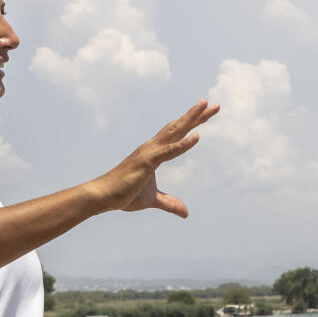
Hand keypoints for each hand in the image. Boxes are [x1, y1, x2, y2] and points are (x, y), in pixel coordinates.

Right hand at [93, 101, 216, 218]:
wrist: (103, 196)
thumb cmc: (124, 194)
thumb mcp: (153, 200)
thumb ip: (169, 203)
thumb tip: (186, 212)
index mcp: (154, 152)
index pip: (177, 134)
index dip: (193, 123)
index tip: (208, 112)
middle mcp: (152, 147)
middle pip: (178, 127)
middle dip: (196, 115)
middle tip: (214, 104)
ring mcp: (149, 152)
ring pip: (174, 132)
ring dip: (191, 119)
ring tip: (205, 106)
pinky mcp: (147, 162)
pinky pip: (168, 152)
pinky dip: (183, 144)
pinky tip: (197, 136)